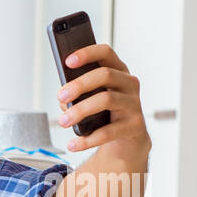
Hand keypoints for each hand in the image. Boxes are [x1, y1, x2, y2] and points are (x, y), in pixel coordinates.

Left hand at [57, 43, 150, 162]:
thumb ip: (77, 94)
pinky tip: (72, 144)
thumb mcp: (91, 99)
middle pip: (105, 75)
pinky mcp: (135, 126)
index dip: (87, 53)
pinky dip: (87, 140)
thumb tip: (63, 100)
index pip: (105, 53)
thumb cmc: (104, 114)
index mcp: (117, 71)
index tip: (68, 61)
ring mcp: (134, 104)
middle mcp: (129, 83)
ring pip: (106, 100)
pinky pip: (108, 131)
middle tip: (61, 96)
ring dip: (80, 110)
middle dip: (79, 84)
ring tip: (63, 121)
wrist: (126, 141)